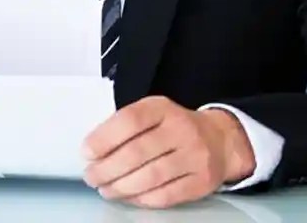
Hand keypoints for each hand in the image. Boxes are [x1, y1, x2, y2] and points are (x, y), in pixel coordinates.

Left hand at [82, 96, 254, 208]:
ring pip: (151, 176)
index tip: (86, 152)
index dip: (104, 138)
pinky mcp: (201, 181)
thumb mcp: (153, 113)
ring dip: (121, 187)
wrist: (220, 140)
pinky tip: (130, 197)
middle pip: (137, 152)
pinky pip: (166, 195)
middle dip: (107, 169)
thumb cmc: (174, 127)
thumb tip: (93, 151)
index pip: (130, 120)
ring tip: (106, 189)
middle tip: (92, 176)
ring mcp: (194, 156)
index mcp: (162, 108)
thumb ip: (126, 126)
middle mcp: (181, 129)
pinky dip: (142, 199)